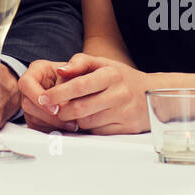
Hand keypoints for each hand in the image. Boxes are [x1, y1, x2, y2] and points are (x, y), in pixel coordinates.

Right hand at [18, 59, 80, 132]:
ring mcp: (30, 102)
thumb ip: (67, 83)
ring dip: (53, 125)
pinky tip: (66, 127)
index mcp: (36, 70)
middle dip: (49, 116)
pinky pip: (38, 127)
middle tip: (69, 121)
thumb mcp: (75, 71)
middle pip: (28, 104)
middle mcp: (30, 87)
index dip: (38, 97)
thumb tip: (63, 104)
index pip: (27, 83)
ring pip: (33, 118)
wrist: (79, 82)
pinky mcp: (34, 116)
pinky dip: (53, 129)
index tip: (55, 108)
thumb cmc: (76, 73)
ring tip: (72, 126)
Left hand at [32, 53, 152, 134]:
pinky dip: (90, 128)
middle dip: (63, 111)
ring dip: (76, 120)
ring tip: (77, 112)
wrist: (151, 94)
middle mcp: (119, 93)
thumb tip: (60, 71)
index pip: (79, 85)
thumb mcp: (103, 63)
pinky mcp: (127, 128)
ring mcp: (124, 112)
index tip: (44, 98)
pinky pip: (98, 132)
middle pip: (81, 108)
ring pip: (88, 122)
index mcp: (111, 74)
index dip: (58, 93)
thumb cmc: (120, 78)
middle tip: (56, 109)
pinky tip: (92, 119)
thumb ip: (79, 62)